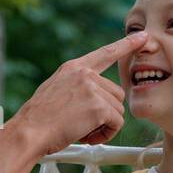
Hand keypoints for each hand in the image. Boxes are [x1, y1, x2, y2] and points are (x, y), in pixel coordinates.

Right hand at [10, 32, 148, 155]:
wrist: (28, 131)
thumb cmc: (39, 119)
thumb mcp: (55, 91)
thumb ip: (76, 87)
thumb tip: (93, 97)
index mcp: (73, 68)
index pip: (105, 53)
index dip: (126, 45)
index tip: (143, 36)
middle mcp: (84, 74)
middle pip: (116, 93)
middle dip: (105, 112)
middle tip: (83, 123)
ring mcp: (92, 88)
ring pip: (118, 109)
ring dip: (105, 125)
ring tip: (82, 129)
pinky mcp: (99, 106)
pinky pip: (117, 123)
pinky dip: (106, 134)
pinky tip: (87, 135)